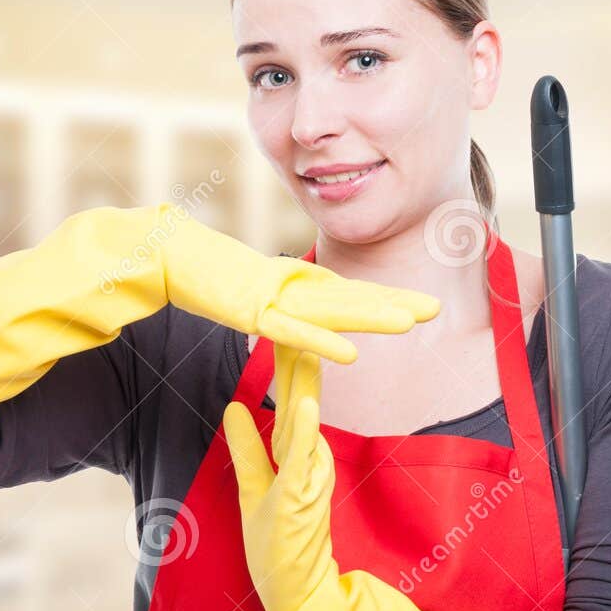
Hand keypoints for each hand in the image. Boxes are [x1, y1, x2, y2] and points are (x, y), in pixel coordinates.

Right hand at [160, 210, 438, 363]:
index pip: (356, 293)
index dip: (392, 298)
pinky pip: (293, 334)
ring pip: (332, 311)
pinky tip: (350, 355)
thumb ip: (291, 306)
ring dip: (371, 316)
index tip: (427, 306)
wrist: (175, 254)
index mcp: (301, 286)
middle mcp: (297, 289)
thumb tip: (315, 321)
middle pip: (354, 297)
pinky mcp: (254, 313)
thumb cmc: (216, 275)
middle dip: (396, 303)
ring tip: (409, 323)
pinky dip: (321, 343)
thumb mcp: (264, 295)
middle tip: (435, 308)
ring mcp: (277, 300)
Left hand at [220, 343, 338, 610]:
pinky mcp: (305, 497)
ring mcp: (310, 475)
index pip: (291, 395)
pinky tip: (309, 402)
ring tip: (307, 340)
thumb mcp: (255, 485)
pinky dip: (308, 430)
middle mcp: (309, 456)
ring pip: (307, 418)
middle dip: (299, 352)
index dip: (285, 357)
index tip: (283, 317)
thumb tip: (234, 408)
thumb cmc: (278, 545)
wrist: (296, 592)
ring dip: (307, 380)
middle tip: (302, 307)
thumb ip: (247, 446)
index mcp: (298, 452)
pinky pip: (306, 458)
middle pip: (301, 395)